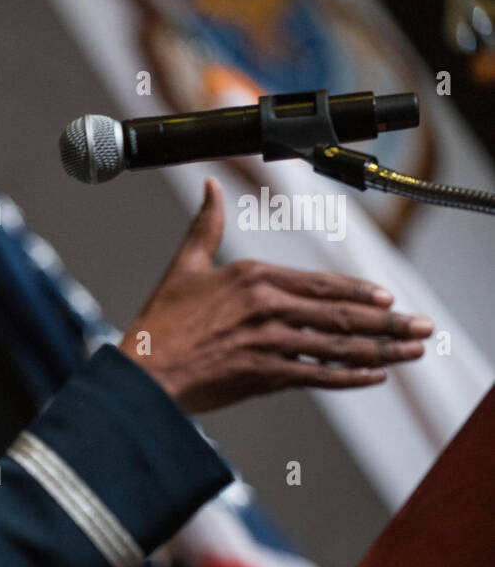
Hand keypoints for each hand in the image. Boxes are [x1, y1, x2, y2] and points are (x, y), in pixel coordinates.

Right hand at [118, 178, 432, 413]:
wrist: (144, 372)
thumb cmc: (159, 325)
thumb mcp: (184, 267)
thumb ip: (204, 227)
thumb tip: (210, 189)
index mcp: (253, 277)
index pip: (321, 285)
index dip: (359, 295)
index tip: (387, 300)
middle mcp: (268, 307)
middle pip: (341, 315)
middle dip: (388, 323)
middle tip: (421, 327)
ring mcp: (269, 341)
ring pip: (338, 345)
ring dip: (381, 350)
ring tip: (411, 351)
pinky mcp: (264, 374)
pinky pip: (318, 375)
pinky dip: (350, 376)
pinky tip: (374, 376)